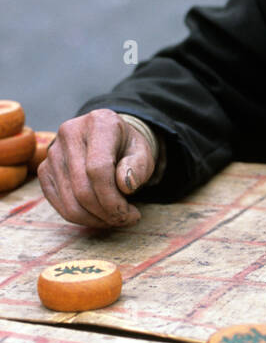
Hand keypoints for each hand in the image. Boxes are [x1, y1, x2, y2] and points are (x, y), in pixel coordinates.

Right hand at [38, 109, 154, 227]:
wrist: (109, 138)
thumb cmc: (127, 147)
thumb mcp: (143, 153)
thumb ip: (139, 166)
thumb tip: (126, 185)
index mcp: (99, 123)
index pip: (99, 169)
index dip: (113, 199)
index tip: (131, 214)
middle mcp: (70, 133)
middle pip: (83, 189)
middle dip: (107, 213)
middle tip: (126, 219)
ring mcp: (53, 152)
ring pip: (70, 202)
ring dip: (95, 219)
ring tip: (115, 219)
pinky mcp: (44, 170)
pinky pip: (59, 204)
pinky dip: (81, 218)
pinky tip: (99, 216)